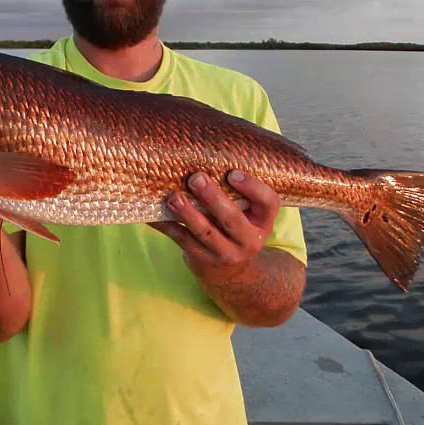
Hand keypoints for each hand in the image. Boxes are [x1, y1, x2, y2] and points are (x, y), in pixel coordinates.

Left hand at [148, 169, 279, 280]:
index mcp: (263, 221)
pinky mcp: (203, 259)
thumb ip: (235, 192)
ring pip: (205, 232)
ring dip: (187, 213)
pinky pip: (182, 241)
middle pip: (232, 219)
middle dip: (213, 198)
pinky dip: (167, 226)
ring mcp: (226, 253)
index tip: (233, 173)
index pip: (269, 202)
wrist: (229, 271)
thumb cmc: (234, 227)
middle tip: (196, 178)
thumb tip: (205, 153)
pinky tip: (154, 215)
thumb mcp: (246, 213)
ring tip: (174, 197)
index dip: (253, 187)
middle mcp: (249, 240)